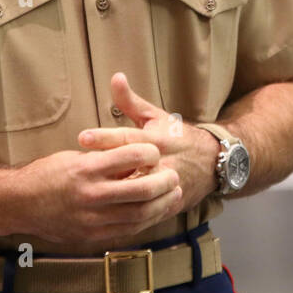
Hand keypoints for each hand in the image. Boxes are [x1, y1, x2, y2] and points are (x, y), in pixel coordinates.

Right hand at [8, 142, 183, 245]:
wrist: (20, 203)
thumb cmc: (47, 174)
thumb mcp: (76, 156)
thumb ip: (105, 159)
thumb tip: (136, 160)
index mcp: (87, 168)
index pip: (131, 156)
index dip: (151, 152)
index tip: (156, 151)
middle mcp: (91, 194)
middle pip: (142, 189)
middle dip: (164, 182)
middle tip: (174, 175)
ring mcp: (93, 218)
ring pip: (140, 213)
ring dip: (162, 204)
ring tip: (173, 194)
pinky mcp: (92, 235)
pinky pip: (128, 229)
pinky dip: (147, 220)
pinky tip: (156, 212)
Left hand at [77, 73, 220, 215]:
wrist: (213, 161)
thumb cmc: (179, 136)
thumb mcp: (157, 116)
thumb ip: (132, 101)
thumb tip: (115, 77)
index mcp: (157, 139)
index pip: (128, 138)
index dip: (105, 138)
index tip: (82, 137)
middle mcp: (162, 163)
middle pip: (132, 168)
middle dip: (107, 170)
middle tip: (80, 170)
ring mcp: (167, 186)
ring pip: (139, 194)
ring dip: (116, 195)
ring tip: (89, 196)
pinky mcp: (169, 204)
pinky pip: (147, 212)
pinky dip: (128, 214)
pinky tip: (105, 215)